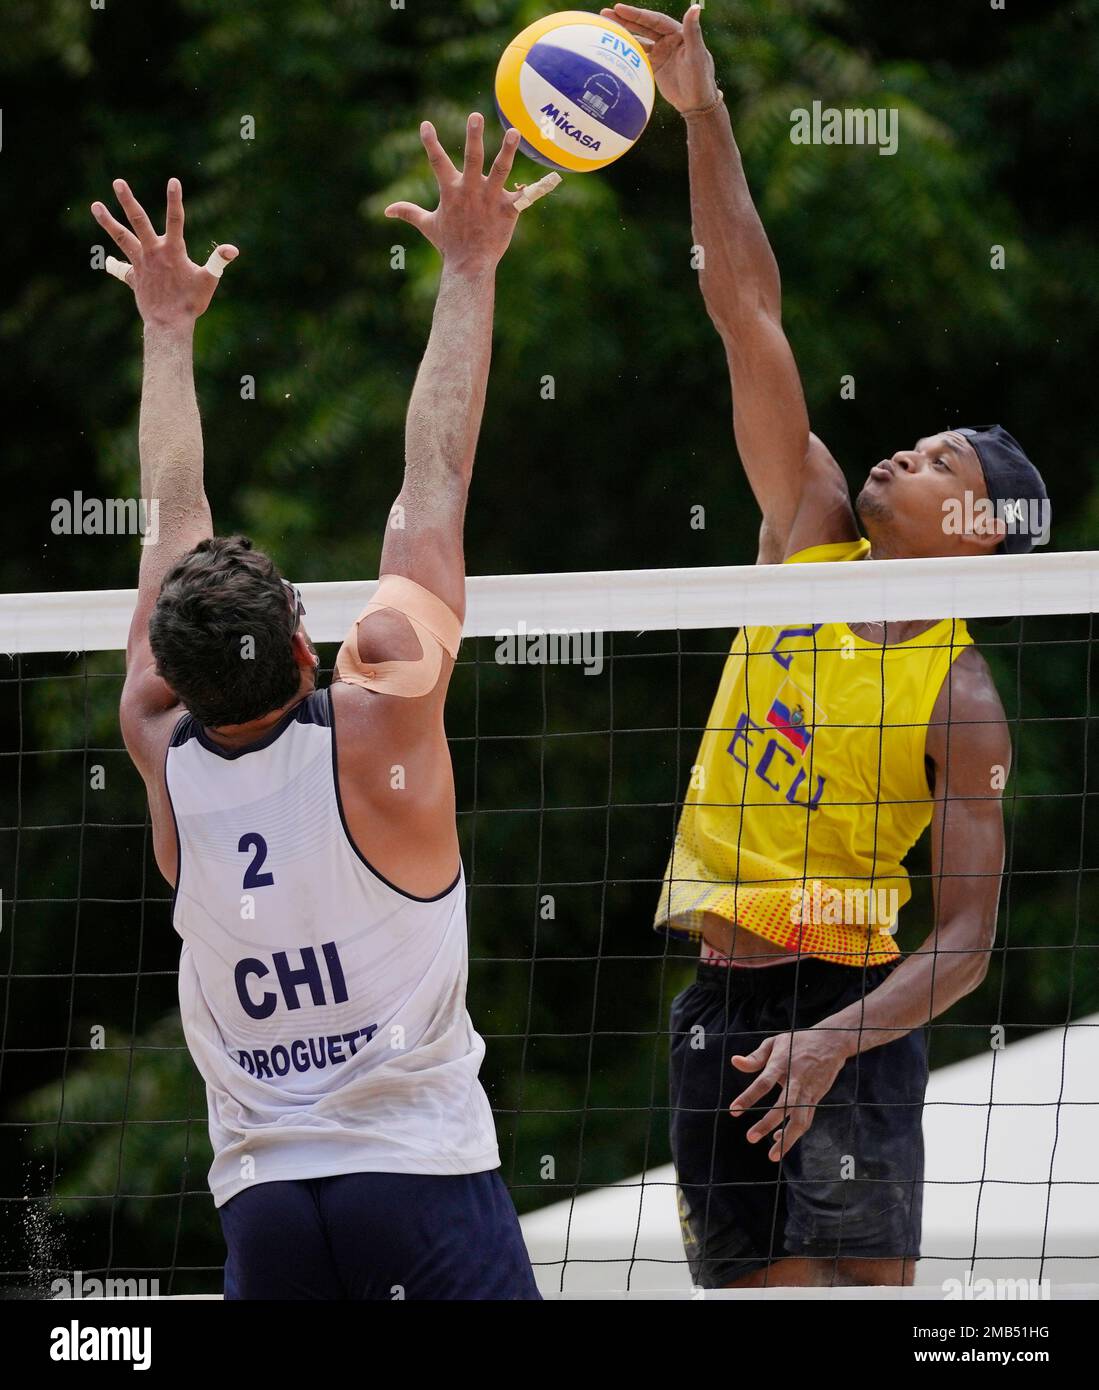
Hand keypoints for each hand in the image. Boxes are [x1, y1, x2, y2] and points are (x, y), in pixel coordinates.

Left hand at [91, 178, 237, 327]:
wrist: (168, 325)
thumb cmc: (190, 303)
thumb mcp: (209, 281)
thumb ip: (218, 262)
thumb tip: (233, 249)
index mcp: (172, 251)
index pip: (175, 220)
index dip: (175, 200)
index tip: (173, 181)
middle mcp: (153, 253)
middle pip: (138, 221)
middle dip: (128, 201)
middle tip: (118, 182)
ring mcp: (140, 264)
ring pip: (121, 238)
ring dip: (108, 221)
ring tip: (95, 205)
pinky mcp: (134, 277)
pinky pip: (122, 269)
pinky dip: (116, 266)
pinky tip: (107, 262)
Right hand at [385, 114, 546, 273]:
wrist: (470, 266)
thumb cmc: (450, 244)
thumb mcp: (427, 226)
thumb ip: (409, 212)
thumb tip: (386, 210)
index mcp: (451, 191)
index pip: (438, 161)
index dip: (430, 142)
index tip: (426, 124)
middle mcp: (471, 191)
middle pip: (472, 158)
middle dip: (473, 137)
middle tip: (475, 116)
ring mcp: (491, 199)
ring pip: (501, 170)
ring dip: (507, 150)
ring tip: (514, 131)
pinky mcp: (508, 210)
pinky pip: (525, 195)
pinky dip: (538, 188)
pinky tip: (552, 176)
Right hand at [599, 4, 718, 113]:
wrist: (696, 104)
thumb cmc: (700, 79)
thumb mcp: (696, 55)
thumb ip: (693, 31)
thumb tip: (695, 7)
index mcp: (677, 33)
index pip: (654, 20)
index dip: (636, 15)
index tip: (619, 8)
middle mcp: (667, 40)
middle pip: (643, 27)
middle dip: (625, 20)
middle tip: (606, 13)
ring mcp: (660, 52)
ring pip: (639, 40)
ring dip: (624, 34)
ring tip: (605, 27)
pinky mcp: (655, 65)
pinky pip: (638, 56)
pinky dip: (627, 52)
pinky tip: (613, 48)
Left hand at [729, 1027, 848, 1160]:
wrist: (832, 1042)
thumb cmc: (798, 1041)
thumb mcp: (775, 1042)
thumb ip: (755, 1057)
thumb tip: (735, 1062)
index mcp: (781, 1064)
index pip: (763, 1082)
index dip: (749, 1097)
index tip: (734, 1110)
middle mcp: (796, 1080)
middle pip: (783, 1106)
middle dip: (767, 1123)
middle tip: (750, 1138)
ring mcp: (808, 1091)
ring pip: (799, 1120)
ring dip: (787, 1139)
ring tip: (772, 1155)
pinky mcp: (816, 1099)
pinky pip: (805, 1120)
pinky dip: (793, 1133)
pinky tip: (779, 1141)